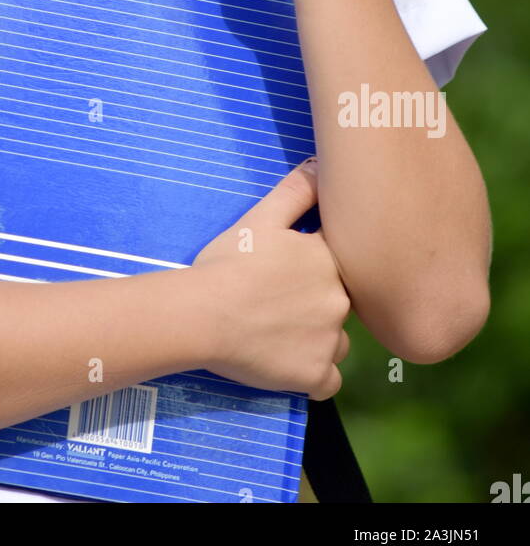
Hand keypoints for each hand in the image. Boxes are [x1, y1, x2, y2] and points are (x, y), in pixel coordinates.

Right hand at [189, 160, 350, 398]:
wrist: (202, 314)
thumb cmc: (228, 262)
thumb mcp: (260, 218)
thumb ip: (296, 190)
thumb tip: (321, 164)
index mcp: (329, 260)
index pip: (342, 261)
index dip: (315, 266)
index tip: (290, 273)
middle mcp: (340, 300)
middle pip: (339, 302)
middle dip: (317, 302)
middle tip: (277, 302)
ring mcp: (329, 341)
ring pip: (337, 341)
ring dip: (318, 338)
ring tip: (279, 332)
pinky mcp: (314, 376)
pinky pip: (328, 381)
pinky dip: (313, 375)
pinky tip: (289, 363)